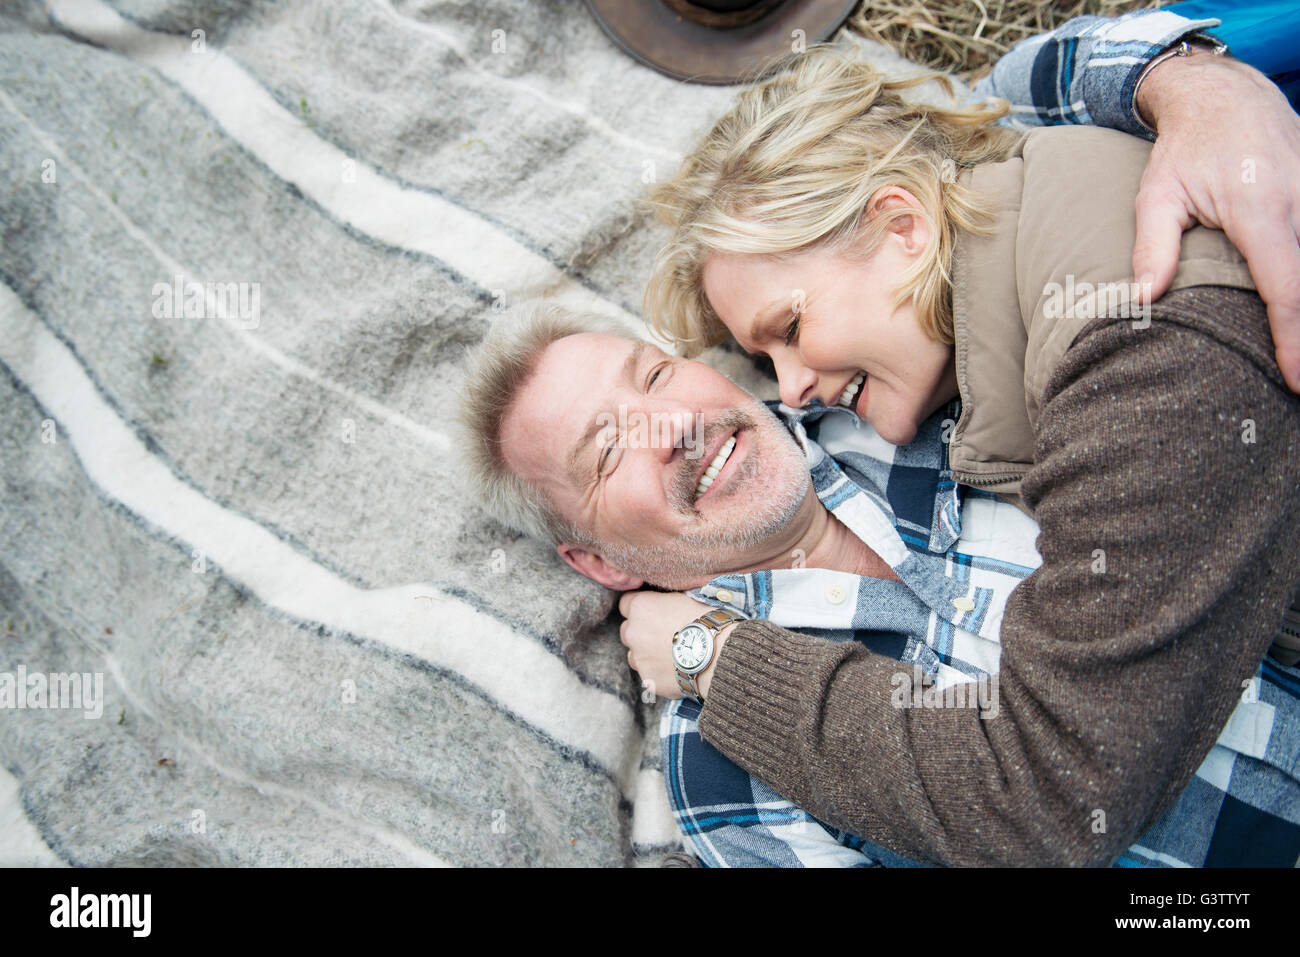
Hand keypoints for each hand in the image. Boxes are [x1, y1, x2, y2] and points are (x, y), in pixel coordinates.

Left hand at [618, 590, 734, 700]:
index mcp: (641, 607)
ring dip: (646, 655)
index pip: (626, 604)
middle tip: (662, 636)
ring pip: (635, 656)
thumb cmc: (707, 621)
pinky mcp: (648, 679)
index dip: (640, 609)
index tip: (651, 613)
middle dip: (640, 633)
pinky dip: (658, 673)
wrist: (717, 653)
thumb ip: (664, 602)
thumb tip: (664, 605)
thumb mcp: (685, 598)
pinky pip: (648, 675)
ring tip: (670, 655)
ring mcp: (639, 658)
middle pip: (627, 631)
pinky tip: (676, 670)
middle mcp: (633, 632)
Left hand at [1133, 48, 1299, 390]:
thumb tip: (1143, 299)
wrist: (1224, 94)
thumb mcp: (1156, 195)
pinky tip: (1299, 313)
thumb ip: (1152, 247)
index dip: (1294, 337)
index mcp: (1258, 206)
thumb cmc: (1184, 150)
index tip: (1297, 379)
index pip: (1286, 286)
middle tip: (1299, 382)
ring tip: (1298, 355)